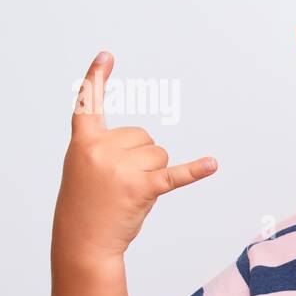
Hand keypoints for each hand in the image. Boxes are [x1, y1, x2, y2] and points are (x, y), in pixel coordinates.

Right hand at [52, 51, 217, 262]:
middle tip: (120, 183)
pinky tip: (212, 164)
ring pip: (160, 154)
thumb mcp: (86, 167)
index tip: (106, 55)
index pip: (88, 103)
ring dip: (154, 173)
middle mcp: (100, 149)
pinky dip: (195, 170)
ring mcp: (120, 168)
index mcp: (83, 141)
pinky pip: (174, 174)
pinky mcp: (141, 188)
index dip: (96, 78)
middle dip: (141, 159)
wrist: (83, 239)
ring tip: (130, 192)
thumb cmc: (88, 203)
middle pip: (144, 136)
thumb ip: (108, 147)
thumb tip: (150, 146)